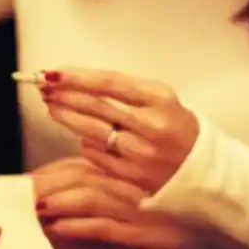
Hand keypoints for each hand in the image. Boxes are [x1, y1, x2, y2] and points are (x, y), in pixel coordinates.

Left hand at [31, 157, 188, 248]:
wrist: (202, 214)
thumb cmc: (157, 192)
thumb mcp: (123, 176)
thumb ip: (89, 170)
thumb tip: (43, 181)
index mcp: (118, 164)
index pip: (73, 164)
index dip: (44, 175)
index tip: (19, 185)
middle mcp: (125, 180)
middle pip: (76, 176)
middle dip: (43, 187)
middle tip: (17, 199)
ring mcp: (133, 205)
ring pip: (89, 198)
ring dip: (58, 204)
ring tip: (34, 212)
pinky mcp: (141, 230)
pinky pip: (106, 227)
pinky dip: (79, 228)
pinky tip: (59, 229)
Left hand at [41, 69, 199, 194]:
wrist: (204, 169)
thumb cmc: (176, 127)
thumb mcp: (160, 99)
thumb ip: (123, 90)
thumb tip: (76, 81)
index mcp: (160, 100)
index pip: (109, 83)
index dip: (76, 77)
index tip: (52, 72)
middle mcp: (152, 126)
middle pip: (96, 106)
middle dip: (64, 95)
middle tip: (44, 87)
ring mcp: (142, 153)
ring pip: (91, 131)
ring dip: (66, 116)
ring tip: (52, 106)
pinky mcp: (134, 176)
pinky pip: (97, 155)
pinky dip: (85, 144)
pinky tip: (80, 136)